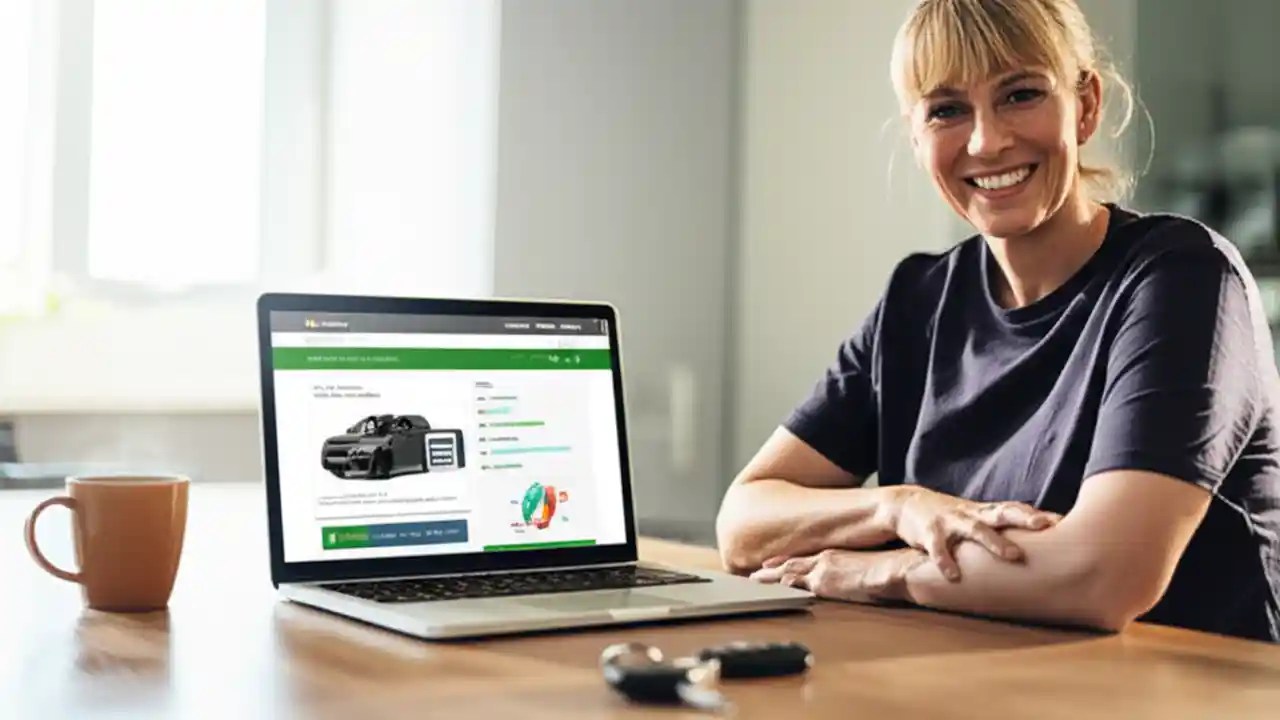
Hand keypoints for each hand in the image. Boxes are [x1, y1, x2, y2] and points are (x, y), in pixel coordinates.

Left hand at [749, 548, 928, 603]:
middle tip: (756, 572)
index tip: (775, 563)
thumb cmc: (893, 570)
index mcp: (838, 556)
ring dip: (770, 576)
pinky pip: (794, 582)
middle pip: (793, 564)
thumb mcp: (872, 570)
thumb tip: (861, 581)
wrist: (898, 569)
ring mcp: (823, 568)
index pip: (808, 559)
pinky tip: (768, 589)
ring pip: (788, 571)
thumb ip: (859, 574)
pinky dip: (780, 585)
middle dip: (773, 569)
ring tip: (754, 580)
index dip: (790, 562)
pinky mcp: (823, 581)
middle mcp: (827, 559)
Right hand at [889, 487, 1060, 580]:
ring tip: (1014, 556)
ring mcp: (950, 521)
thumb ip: (1000, 528)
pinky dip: (945, 561)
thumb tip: (1033, 544)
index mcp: (985, 512)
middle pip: (1003, 513)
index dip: (1038, 515)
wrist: (907, 504)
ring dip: (995, 541)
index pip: (1016, 510)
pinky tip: (953, 576)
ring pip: (975, 529)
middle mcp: (972, 514)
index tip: (1062, 521)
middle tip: (1045, 526)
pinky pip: (938, 549)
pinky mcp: (929, 532)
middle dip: (1024, 519)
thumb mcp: (976, 518)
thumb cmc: (951, 517)